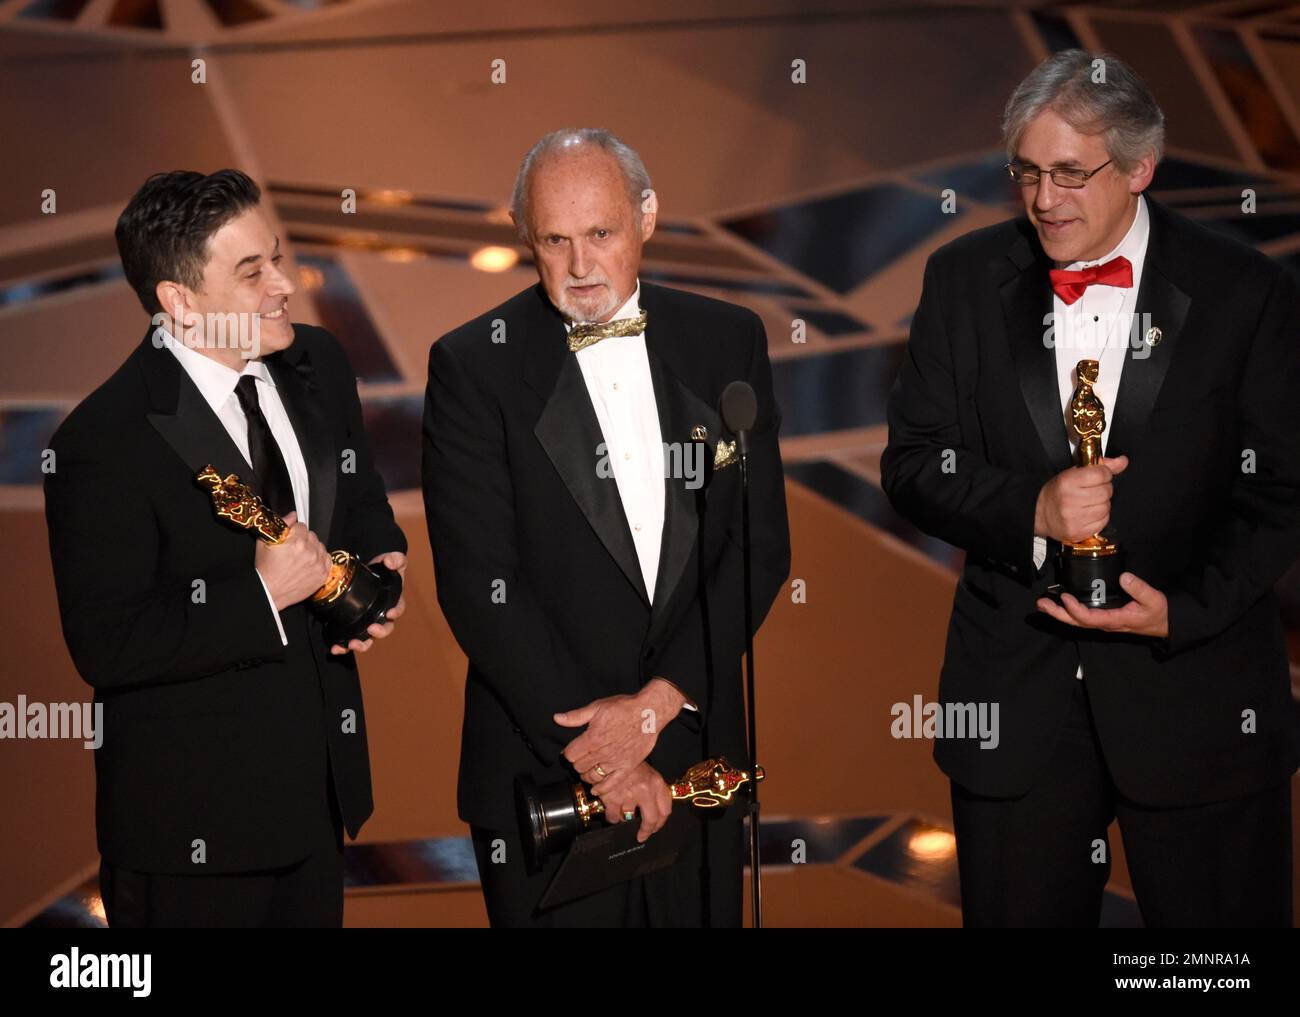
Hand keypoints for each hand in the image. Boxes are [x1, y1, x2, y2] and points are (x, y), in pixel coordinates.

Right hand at [256, 511, 330, 610]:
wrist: (269, 592)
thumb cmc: (265, 569)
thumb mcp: (265, 542)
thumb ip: (281, 525)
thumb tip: (293, 515)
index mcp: (296, 542)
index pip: (302, 526)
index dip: (294, 531)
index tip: (290, 538)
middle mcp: (310, 552)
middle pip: (312, 535)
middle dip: (303, 539)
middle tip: (293, 549)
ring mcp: (318, 564)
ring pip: (320, 546)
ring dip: (312, 549)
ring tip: (300, 558)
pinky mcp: (323, 574)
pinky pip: (327, 558)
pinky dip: (320, 559)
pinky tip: (309, 563)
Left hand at [330, 551, 406, 654]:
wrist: (365, 571)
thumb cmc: (382, 568)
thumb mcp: (392, 560)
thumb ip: (395, 559)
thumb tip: (389, 562)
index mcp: (393, 602)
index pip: (398, 610)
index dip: (396, 613)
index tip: (390, 613)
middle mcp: (381, 616)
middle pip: (384, 629)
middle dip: (379, 633)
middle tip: (372, 630)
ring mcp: (366, 622)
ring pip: (367, 638)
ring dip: (361, 644)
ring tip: (352, 644)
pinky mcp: (352, 624)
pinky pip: (349, 639)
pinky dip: (343, 646)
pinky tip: (336, 648)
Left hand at [556, 678, 685, 779]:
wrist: (648, 713)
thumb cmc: (624, 707)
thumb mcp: (597, 707)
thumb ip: (576, 716)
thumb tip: (557, 718)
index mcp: (592, 738)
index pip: (570, 755)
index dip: (568, 752)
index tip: (571, 750)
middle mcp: (602, 753)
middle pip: (579, 767)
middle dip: (577, 763)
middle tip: (580, 758)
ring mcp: (615, 762)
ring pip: (592, 777)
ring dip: (586, 775)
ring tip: (588, 770)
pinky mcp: (627, 767)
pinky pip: (612, 784)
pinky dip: (602, 789)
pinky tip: (596, 789)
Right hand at [593, 762, 672, 842]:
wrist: (608, 753)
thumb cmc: (628, 764)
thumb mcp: (647, 773)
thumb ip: (654, 790)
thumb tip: (655, 812)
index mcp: (656, 782)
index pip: (665, 810)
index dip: (660, 823)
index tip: (655, 828)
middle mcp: (645, 789)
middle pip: (651, 820)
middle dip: (646, 831)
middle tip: (641, 836)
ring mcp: (629, 795)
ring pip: (628, 819)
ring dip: (624, 818)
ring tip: (621, 811)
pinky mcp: (613, 798)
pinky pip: (613, 817)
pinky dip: (612, 817)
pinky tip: (611, 809)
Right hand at [1034, 455, 1128, 543]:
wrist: (1040, 514)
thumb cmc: (1057, 492)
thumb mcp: (1073, 473)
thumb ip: (1100, 466)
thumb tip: (1123, 461)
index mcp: (1067, 482)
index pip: (1101, 474)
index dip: (1104, 474)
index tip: (1099, 476)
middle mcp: (1069, 500)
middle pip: (1106, 491)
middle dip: (1104, 489)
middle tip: (1093, 490)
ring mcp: (1073, 518)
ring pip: (1106, 507)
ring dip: (1102, 504)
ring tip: (1090, 503)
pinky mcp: (1078, 532)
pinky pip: (1103, 522)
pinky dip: (1100, 517)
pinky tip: (1089, 514)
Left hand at [1036, 572, 1168, 637]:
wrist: (1163, 623)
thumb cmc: (1157, 612)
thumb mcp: (1153, 599)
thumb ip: (1139, 589)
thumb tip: (1124, 577)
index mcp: (1114, 620)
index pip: (1089, 618)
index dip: (1075, 609)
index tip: (1064, 597)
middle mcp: (1104, 623)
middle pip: (1076, 622)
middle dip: (1058, 613)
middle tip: (1041, 604)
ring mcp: (1102, 621)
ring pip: (1076, 621)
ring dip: (1059, 613)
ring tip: (1043, 604)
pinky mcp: (1103, 617)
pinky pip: (1082, 617)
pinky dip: (1068, 611)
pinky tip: (1060, 603)